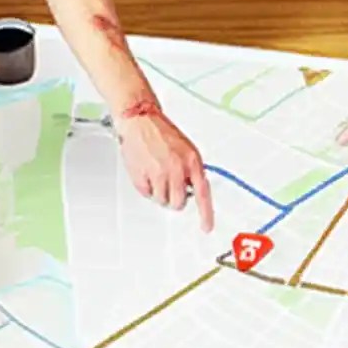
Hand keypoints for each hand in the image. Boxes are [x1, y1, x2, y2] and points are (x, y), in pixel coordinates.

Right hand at [116, 111, 214, 231]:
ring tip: (156, 173)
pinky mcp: (142, 176)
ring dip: (159, 192)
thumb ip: (191, 171)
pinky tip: (146, 171)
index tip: (206, 227)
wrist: (140, 120)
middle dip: (174, 198)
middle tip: (168, 184)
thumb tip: (192, 191)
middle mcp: (177, 169)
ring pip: (162, 200)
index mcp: (192, 162)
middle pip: (178, 203)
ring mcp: (159, 174)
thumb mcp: (186, 150)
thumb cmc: (162, 133)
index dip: (205, 213)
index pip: (202, 193)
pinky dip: (146, 186)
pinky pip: (146, 193)